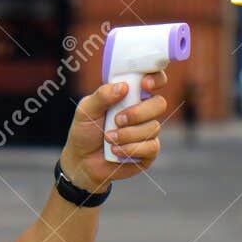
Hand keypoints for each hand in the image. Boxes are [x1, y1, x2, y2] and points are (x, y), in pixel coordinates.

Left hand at [58, 72, 169, 192]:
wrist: (82, 162)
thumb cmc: (85, 132)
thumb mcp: (86, 110)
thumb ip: (102, 96)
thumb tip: (123, 86)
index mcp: (130, 95)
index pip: (154, 80)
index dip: (156, 79)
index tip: (144, 85)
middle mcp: (143, 112)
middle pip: (159, 104)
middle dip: (138, 113)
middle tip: (117, 120)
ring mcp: (148, 131)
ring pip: (153, 127)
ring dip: (128, 134)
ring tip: (108, 139)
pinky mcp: (149, 151)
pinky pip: (151, 147)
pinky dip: (130, 149)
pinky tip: (116, 151)